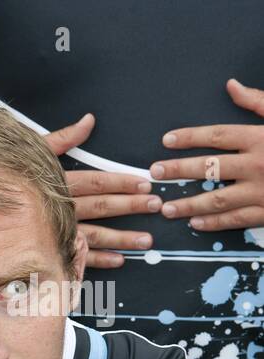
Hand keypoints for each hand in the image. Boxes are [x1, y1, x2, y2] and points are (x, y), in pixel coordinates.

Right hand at [44, 114, 158, 267]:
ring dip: (122, 238)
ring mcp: (55, 230)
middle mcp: (60, 207)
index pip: (97, 181)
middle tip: (156, 206)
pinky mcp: (49, 248)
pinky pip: (76, 256)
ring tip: (147, 240)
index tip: (145, 182)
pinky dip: (99, 260)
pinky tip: (120, 260)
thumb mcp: (33, 150)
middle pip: (102, 206)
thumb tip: (89, 120)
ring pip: (94, 234)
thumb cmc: (6, 174)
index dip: (122, 181)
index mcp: (59, 182)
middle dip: (131, 206)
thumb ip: (64, 138)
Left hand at [151, 79, 263, 231]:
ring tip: (166, 207)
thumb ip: (257, 102)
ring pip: (217, 200)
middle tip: (155, 173)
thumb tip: (231, 86)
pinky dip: (214, 223)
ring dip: (189, 204)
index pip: (217, 136)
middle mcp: (259, 164)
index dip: (189, 138)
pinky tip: (195, 223)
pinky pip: (236, 220)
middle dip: (178, 171)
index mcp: (262, 138)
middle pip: (209, 168)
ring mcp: (263, 191)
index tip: (167, 140)